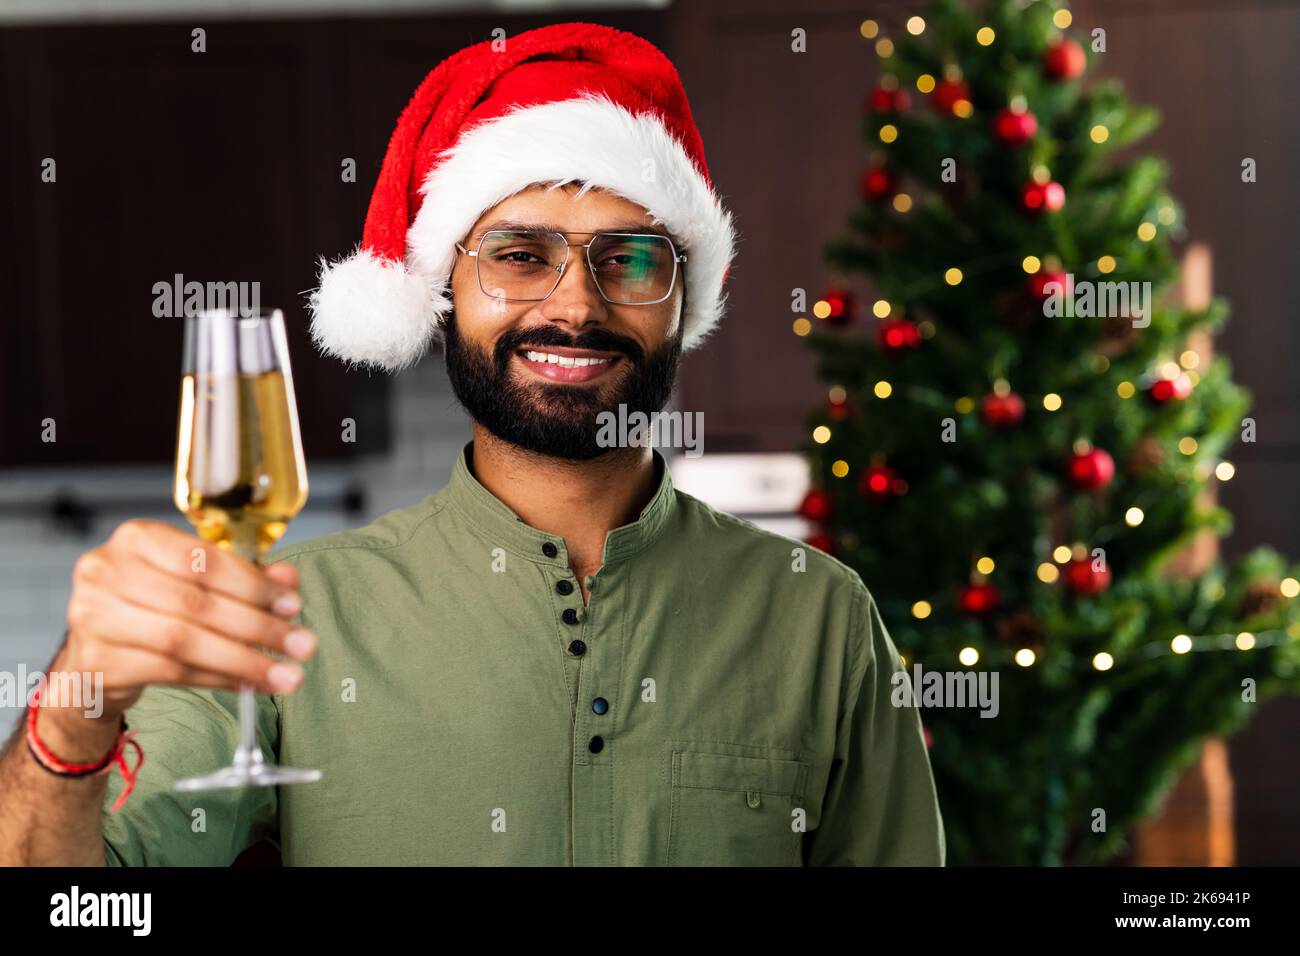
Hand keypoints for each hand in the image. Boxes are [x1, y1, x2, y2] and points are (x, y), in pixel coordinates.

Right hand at [59, 518, 315, 724]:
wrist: (96, 654)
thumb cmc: (153, 608)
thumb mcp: (197, 583)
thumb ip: (244, 578)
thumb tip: (288, 581)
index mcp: (137, 538)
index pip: (203, 560)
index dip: (254, 585)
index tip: (293, 605)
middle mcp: (106, 571)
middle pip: (197, 603)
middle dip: (258, 627)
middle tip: (301, 646)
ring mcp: (93, 617)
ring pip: (184, 641)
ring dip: (244, 660)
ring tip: (286, 675)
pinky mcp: (96, 662)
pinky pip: (170, 672)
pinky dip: (218, 678)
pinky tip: (249, 684)